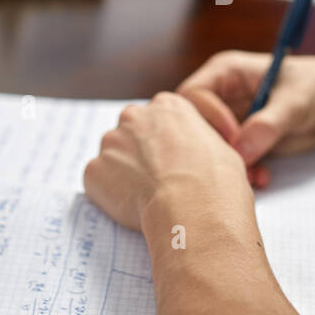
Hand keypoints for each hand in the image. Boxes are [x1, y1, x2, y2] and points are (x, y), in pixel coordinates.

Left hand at [83, 91, 252, 231]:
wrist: (194, 208)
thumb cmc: (217, 181)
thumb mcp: (220, 148)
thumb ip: (196, 143)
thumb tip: (192, 156)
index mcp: (167, 106)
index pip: (157, 119)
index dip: (163, 144)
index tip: (170, 163)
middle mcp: (134, 116)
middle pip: (129, 134)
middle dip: (137, 155)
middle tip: (155, 182)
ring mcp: (110, 142)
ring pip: (112, 159)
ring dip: (122, 175)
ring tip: (146, 199)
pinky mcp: (94, 171)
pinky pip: (98, 183)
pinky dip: (109, 197)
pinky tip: (132, 208)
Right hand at [177, 51, 314, 185]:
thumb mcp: (296, 103)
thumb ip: (268, 124)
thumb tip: (241, 150)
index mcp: (225, 73)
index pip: (192, 96)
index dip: (208, 118)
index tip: (234, 139)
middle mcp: (221, 96)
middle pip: (194, 125)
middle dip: (214, 148)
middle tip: (239, 166)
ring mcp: (230, 120)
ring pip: (209, 147)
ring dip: (229, 165)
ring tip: (256, 176)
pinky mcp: (242, 142)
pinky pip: (228, 160)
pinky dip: (242, 172)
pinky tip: (263, 177)